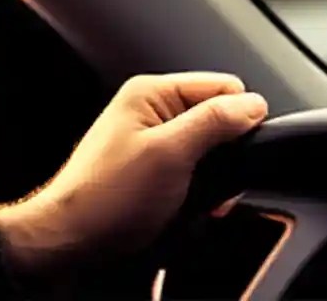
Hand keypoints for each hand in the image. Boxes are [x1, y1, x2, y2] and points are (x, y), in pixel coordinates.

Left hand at [0, 72, 267, 278]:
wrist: (71, 240)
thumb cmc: (106, 197)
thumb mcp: (169, 153)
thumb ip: (215, 122)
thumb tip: (255, 105)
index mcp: (153, 92)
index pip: (225, 87)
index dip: (237, 119)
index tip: (226, 150)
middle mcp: (154, 110)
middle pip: (220, 117)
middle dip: (225, 152)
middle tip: (206, 177)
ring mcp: (154, 139)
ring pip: (212, 146)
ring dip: (214, 174)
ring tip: (193, 194)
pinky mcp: (156, 166)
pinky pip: (197, 167)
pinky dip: (201, 186)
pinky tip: (188, 201)